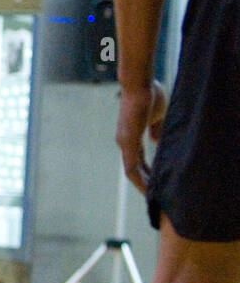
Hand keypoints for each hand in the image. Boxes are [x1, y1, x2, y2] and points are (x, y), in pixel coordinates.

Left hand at [116, 80, 166, 194]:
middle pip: (133, 169)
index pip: (138, 160)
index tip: (158, 182)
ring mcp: (124, 142)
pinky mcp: (127, 142)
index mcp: (131, 136)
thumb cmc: (149, 95)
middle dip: (145, 183)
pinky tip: (149, 189)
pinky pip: (131, 167)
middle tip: (156, 197)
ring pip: (131, 171)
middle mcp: (124, 141)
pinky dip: (139, 179)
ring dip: (142, 185)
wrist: (139, 84)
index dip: (148, 172)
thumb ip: (156, 129)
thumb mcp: (157, 116)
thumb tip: (156, 142)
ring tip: (153, 198)